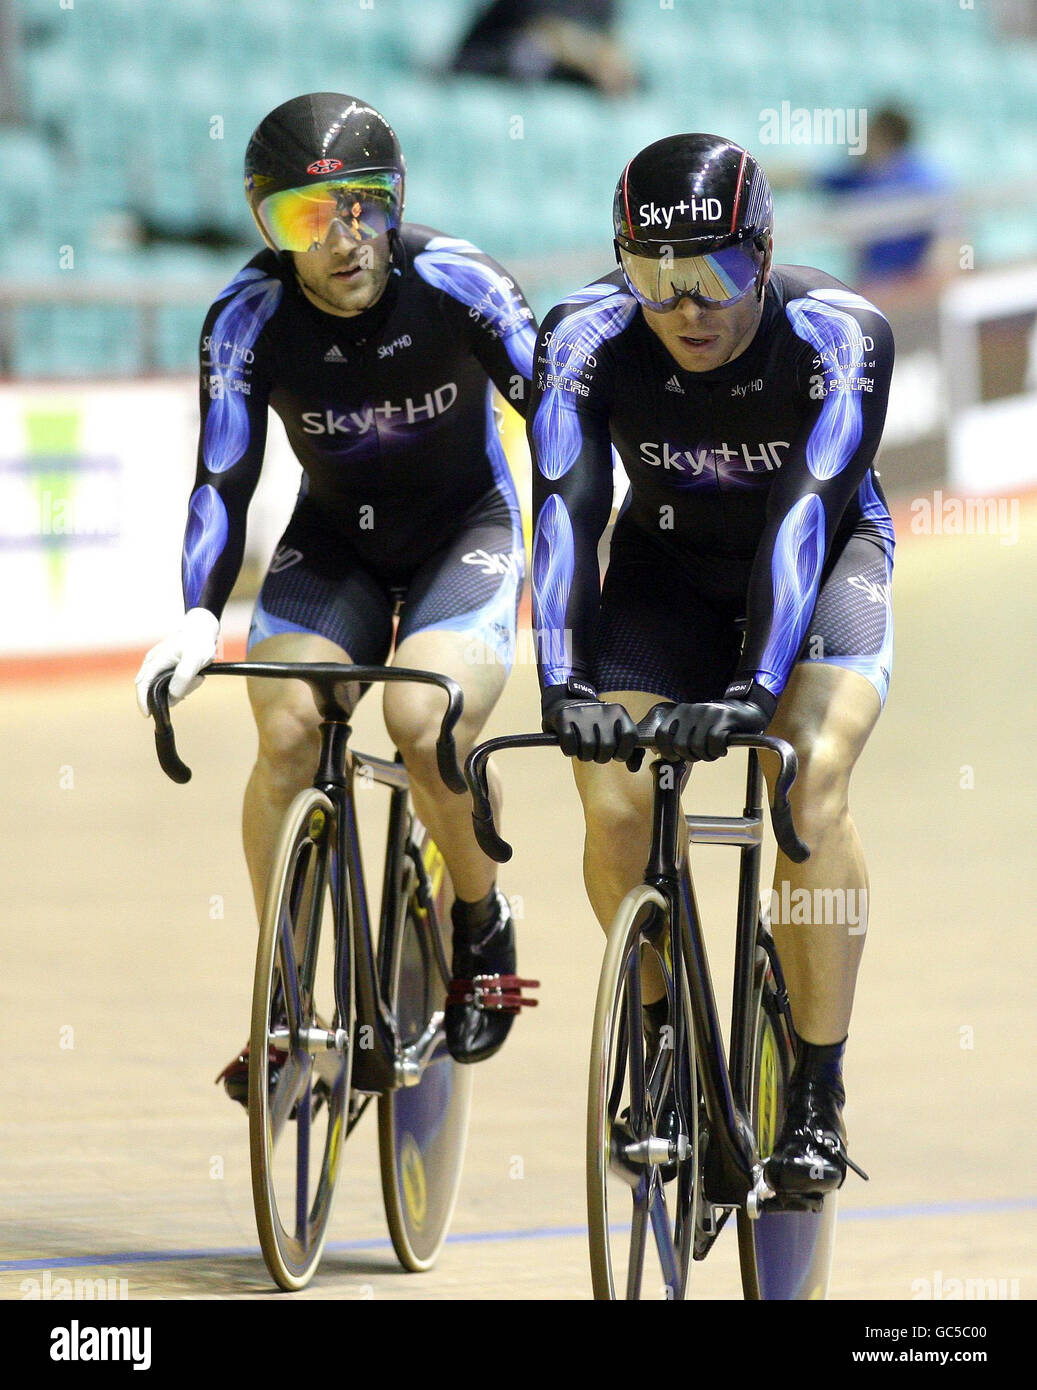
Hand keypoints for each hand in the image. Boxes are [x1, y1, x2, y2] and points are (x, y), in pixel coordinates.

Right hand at [134, 608, 219, 716]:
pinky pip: (174, 684)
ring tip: (199, 675)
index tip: (148, 714)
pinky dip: (186, 684)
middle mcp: (154, 664)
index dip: (143, 701)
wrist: (203, 628)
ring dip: (185, 687)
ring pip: (168, 688)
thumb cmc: (198, 642)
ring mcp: (160, 666)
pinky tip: (197, 676)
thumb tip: (172, 694)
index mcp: (155, 661)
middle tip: (197, 681)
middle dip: (177, 692)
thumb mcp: (194, 659)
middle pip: (157, 690)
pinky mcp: (168, 669)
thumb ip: (183, 676)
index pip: (143, 685)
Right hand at [542, 699, 638, 763]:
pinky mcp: (564, 716)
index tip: (615, 755)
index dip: (623, 752)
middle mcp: (602, 709)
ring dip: (585, 755)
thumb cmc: (596, 725)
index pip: (629, 735)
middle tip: (596, 753)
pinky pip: (570, 745)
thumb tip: (633, 768)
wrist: (569, 705)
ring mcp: (582, 711)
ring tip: (584, 750)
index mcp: (618, 711)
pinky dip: (570, 751)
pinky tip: (572, 746)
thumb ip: (630, 749)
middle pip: (607, 746)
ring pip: (588, 746)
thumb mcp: (615, 731)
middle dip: (601, 757)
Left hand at [653, 699, 769, 761]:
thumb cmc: (715, 724)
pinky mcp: (724, 718)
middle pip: (680, 746)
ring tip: (713, 750)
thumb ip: (679, 735)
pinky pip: (715, 744)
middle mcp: (692, 709)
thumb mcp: (694, 725)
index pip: (662, 734)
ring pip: (698, 747)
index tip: (676, 757)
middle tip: (702, 754)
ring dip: (707, 755)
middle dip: (691, 756)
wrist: (744, 711)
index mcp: (681, 711)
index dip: (667, 751)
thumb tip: (664, 753)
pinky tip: (722, 748)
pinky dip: (718, 751)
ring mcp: (708, 712)